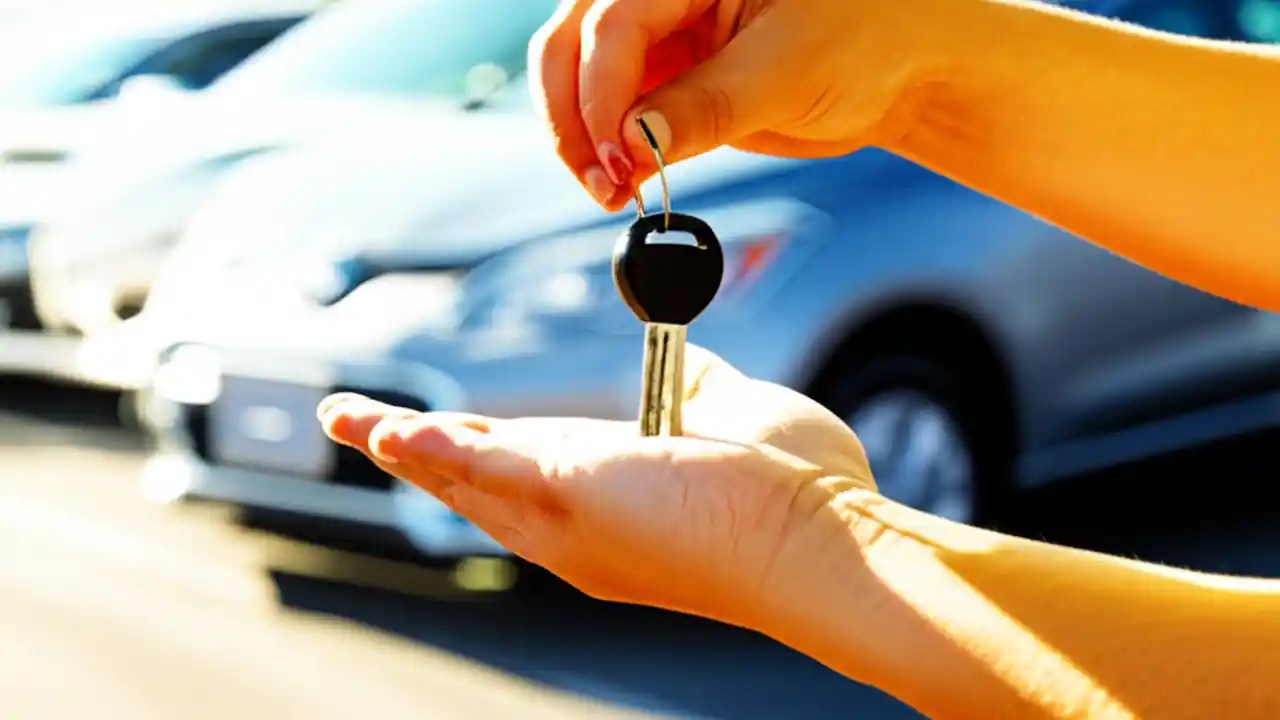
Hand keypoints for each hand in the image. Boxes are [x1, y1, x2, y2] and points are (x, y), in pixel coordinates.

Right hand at [317, 346, 875, 628]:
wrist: (825, 542)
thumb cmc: (797, 496)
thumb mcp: (733, 418)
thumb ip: (699, 392)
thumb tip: (688, 365)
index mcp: (614, 508)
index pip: (525, 478)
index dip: (474, 455)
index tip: (443, 434)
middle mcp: (578, 530)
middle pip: (471, 486)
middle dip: (410, 455)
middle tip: (358, 426)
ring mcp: (569, 520)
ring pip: (464, 478)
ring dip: (404, 447)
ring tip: (350, 419)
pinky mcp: (572, 493)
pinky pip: (483, 464)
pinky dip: (430, 446)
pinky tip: (387, 429)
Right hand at [528, 0, 936, 208]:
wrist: (908, 70)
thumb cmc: (873, 38)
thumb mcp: (790, 69)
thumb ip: (706, 106)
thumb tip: (634, 142)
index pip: (615, 18)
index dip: (603, 91)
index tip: (619, 155)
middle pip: (574, 38)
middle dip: (573, 112)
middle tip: (600, 179)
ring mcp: (665, 33)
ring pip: (581, 75)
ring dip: (581, 136)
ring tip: (610, 190)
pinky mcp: (672, 78)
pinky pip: (616, 110)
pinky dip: (610, 148)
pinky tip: (624, 182)